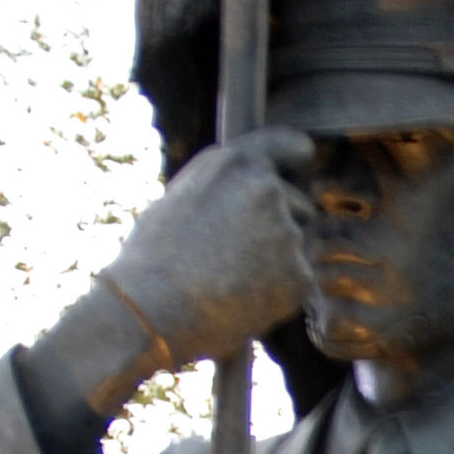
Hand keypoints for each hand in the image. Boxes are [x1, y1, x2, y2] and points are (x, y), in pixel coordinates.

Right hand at [100, 128, 316, 370]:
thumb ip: (224, 188)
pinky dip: (276, 296)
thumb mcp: (182, 197)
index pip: (291, 147)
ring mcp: (287, 233)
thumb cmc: (152, 259)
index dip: (296, 160)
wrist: (152, 307)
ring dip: (275, 264)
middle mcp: (268, 190)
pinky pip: (295, 284)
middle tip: (236, 256)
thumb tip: (245, 194)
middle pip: (299, 206)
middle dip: (278, 227)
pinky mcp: (297, 275)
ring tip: (228, 282)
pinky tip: (240, 302)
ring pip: (295, 249)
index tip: (300, 166)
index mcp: (236, 163)